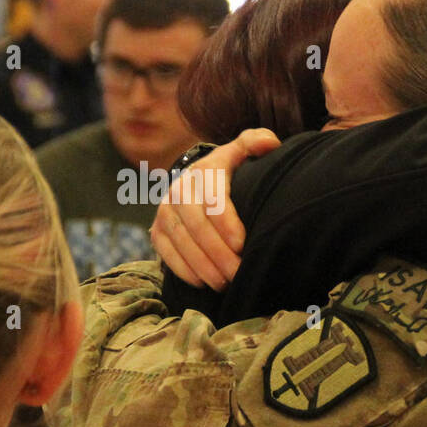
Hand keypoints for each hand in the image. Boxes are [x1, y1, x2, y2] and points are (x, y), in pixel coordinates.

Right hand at [150, 128, 279, 289]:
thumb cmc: (231, 171)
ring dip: (202, 266)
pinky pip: (165, 252)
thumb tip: (269, 143)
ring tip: (224, 284)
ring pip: (181, 241)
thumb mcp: (243, 151)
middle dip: (218, 253)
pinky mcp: (157, 230)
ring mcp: (165, 210)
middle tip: (237, 274)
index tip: (242, 245)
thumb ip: (256, 142)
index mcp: (204, 170)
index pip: (213, 198)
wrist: (199, 180)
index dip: (226, 222)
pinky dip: (183, 270)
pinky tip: (202, 283)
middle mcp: (180, 189)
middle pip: (196, 225)